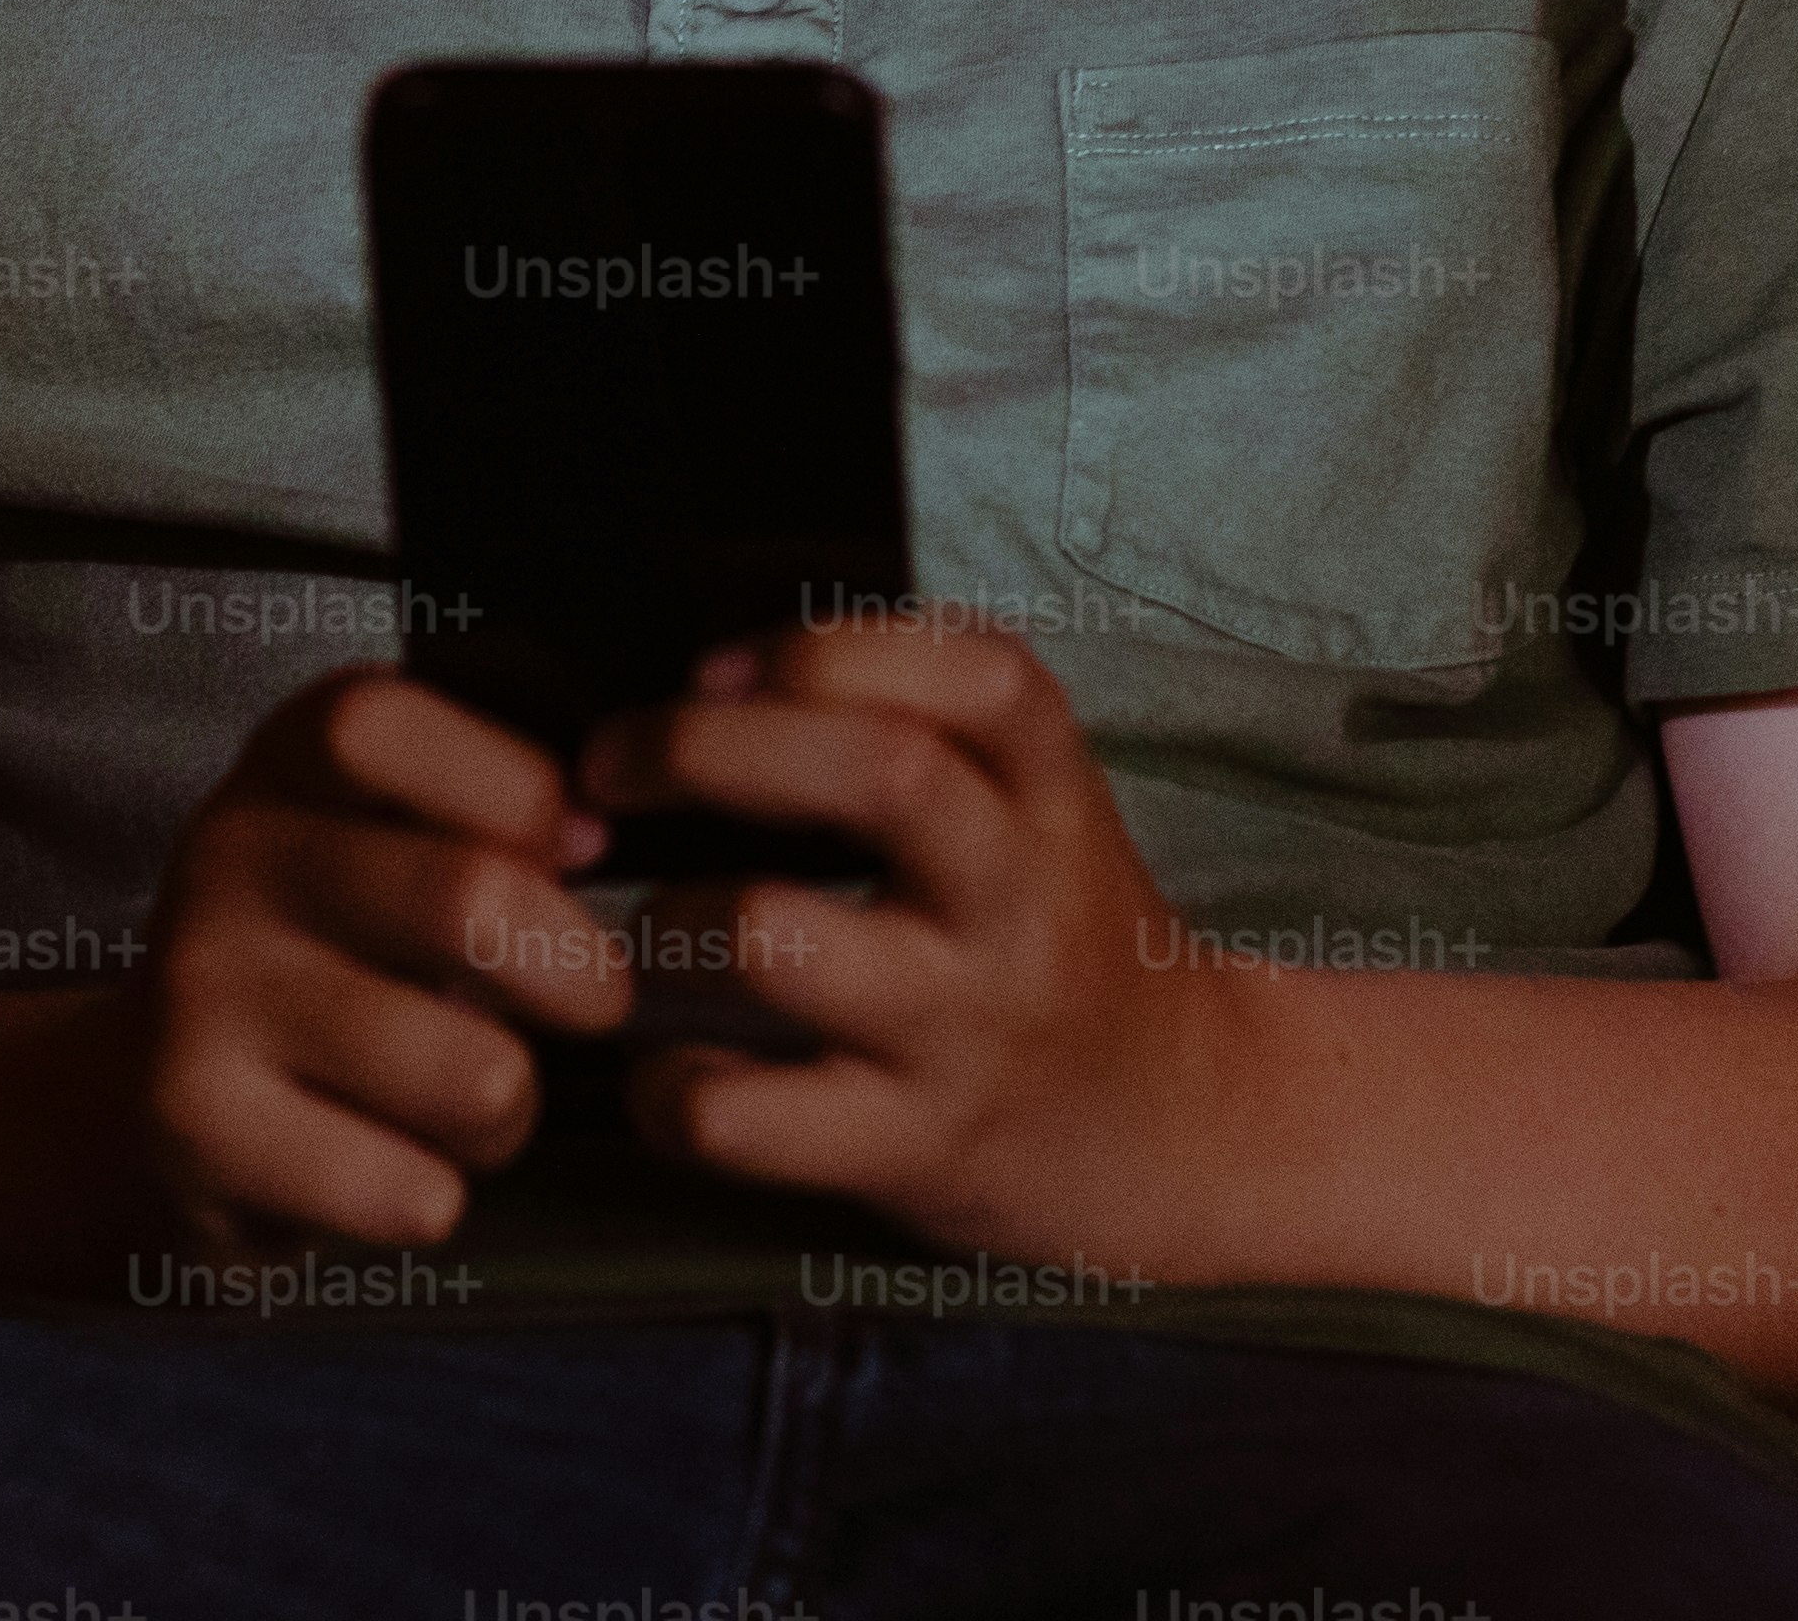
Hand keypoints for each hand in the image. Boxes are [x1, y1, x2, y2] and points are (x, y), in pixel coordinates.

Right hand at [93, 667, 635, 1256]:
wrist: (159, 1100)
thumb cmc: (328, 954)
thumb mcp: (379, 838)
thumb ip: (480, 812)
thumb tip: (586, 836)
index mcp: (286, 760)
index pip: (394, 730)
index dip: (518, 791)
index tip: (572, 850)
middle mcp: (227, 858)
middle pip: (469, 903)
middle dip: (579, 975)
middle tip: (590, 1001)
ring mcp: (201, 994)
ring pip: (472, 1073)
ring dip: (507, 1112)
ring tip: (464, 1099)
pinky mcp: (195, 1129)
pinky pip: (412, 1190)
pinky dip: (434, 1195)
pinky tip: (387, 1166)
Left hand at [573, 609, 1259, 1260]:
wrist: (1184, 1136)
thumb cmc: (1063, 941)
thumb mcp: (1044, 808)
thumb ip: (927, 723)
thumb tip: (710, 677)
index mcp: (1055, 800)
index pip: (977, 674)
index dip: (825, 648)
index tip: (717, 669)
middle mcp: (1019, 903)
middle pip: (877, 774)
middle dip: (711, 748)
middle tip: (614, 764)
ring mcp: (964, 1031)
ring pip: (781, 939)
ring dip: (671, 918)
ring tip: (646, 928)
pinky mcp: (911, 1150)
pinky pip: (748, 1114)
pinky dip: (669, 1088)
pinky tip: (665, 1072)